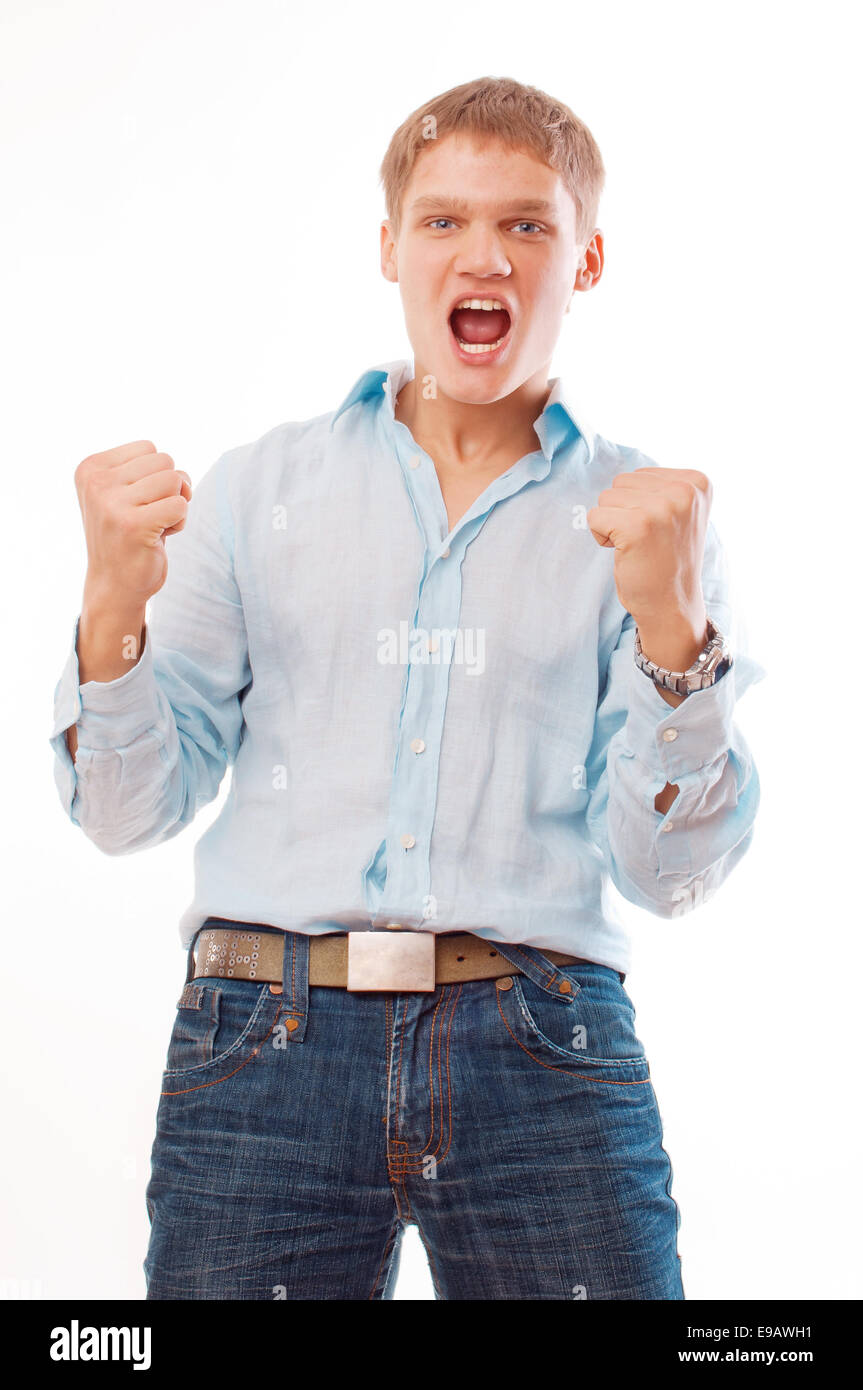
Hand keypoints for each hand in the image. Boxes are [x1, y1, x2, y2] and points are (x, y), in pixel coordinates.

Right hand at [74, 440, 191, 603]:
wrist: (114, 585)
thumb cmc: (128, 534)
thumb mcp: (127, 492)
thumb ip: (150, 471)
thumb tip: (183, 479)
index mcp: (91, 469)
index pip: (149, 448)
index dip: (156, 475)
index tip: (138, 502)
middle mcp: (96, 483)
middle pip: (165, 461)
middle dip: (169, 489)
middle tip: (149, 516)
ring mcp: (112, 504)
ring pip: (175, 480)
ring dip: (176, 505)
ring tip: (154, 525)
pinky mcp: (134, 525)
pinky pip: (180, 505)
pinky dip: (180, 521)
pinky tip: (159, 537)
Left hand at [586, 466, 711, 632]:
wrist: (672, 605)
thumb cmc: (667, 559)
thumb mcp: (678, 512)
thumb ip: (660, 487)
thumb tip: (621, 471)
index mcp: (697, 482)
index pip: (639, 474)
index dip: (639, 505)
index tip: (660, 530)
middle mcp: (684, 491)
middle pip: (621, 482)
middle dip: (623, 512)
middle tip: (647, 541)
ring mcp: (662, 507)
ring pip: (606, 498)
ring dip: (613, 524)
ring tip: (638, 546)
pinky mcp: (637, 525)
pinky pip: (594, 517)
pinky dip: (601, 537)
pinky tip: (625, 553)